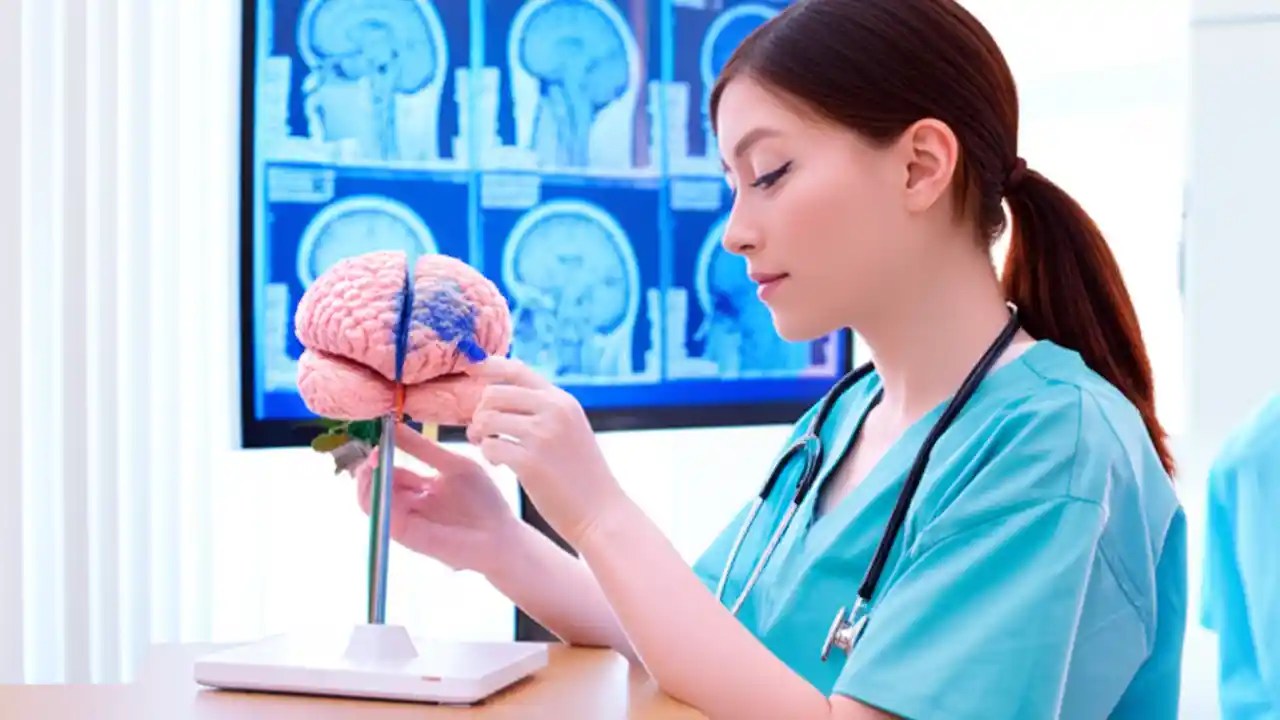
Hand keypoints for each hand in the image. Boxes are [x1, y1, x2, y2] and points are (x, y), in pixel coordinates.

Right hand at [356, 423, 520, 573]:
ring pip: (372, 501)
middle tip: (374, 452)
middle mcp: (411, 505)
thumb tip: (395, 427)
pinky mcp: (406, 535)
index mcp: (423, 488)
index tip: (381, 437)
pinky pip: (382, 517)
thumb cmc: (483, 502)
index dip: (383, 456)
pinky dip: (375, 500)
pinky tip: (379, 482)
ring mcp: (407, 520)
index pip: (393, 472)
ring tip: (372, 464)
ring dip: (365, 482)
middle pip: (378, 486)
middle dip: (370, 468)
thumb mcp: (453, 465)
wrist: (500, 536)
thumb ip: (424, 449)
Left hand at [465, 357, 624, 546]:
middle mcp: (554, 411)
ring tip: (490, 447)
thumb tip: (497, 395)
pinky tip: (499, 464)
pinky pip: (490, 447)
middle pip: (494, 393)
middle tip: (483, 432)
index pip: (517, 369)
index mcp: (563, 401)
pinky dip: (488, 455)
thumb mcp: (570, 429)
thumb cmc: (580, 474)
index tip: (472, 372)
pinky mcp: (530, 463)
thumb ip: (543, 409)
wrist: (600, 512)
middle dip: (480, 412)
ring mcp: (542, 436)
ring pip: (487, 419)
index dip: (489, 367)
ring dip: (480, 434)